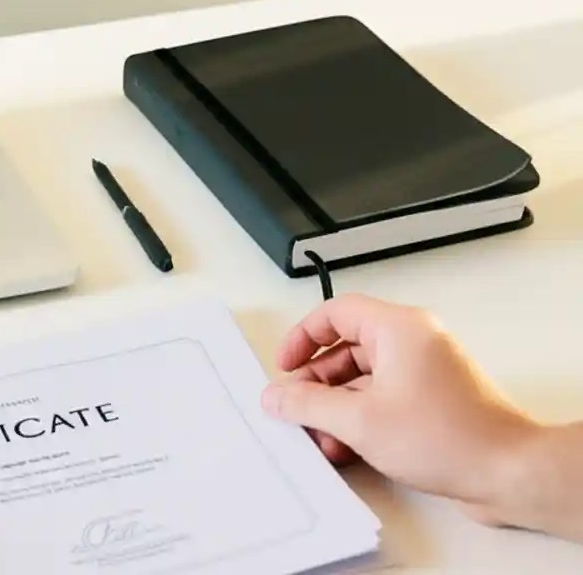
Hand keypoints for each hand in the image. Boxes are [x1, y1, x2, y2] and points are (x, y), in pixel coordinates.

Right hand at [260, 294, 540, 524]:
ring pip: (364, 377)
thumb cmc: (449, 437)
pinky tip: (347, 447)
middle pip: (347, 348)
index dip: (303, 337)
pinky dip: (361, 417)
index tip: (285, 365)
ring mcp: (426, 371)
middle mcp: (415, 342)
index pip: (336, 313)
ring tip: (321, 437)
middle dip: (317, 382)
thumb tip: (277, 397)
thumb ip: (308, 404)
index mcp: (399, 328)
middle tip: (295, 408)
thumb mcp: (359, 420)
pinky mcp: (434, 399)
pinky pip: (384, 396)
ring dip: (337, 406)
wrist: (508, 472)